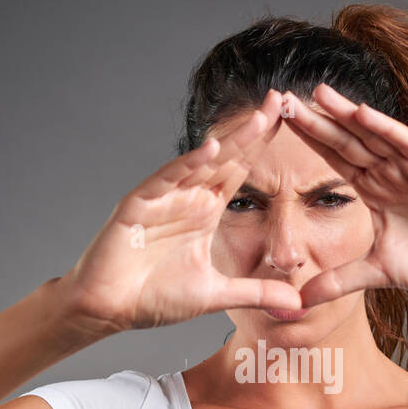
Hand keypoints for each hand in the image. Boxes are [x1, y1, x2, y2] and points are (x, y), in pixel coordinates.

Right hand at [59, 89, 300, 332]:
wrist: (110, 309)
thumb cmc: (154, 297)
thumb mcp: (216, 295)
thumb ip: (256, 293)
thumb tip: (297, 303)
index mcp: (206, 211)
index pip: (241, 171)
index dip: (263, 147)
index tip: (289, 121)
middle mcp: (188, 197)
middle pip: (227, 157)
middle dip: (253, 130)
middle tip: (279, 98)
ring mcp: (163, 198)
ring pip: (201, 163)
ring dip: (229, 141)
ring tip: (258, 118)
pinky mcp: (139, 205)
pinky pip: (167, 179)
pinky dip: (187, 164)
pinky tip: (211, 148)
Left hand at [280, 84, 407, 306]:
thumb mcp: (376, 273)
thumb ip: (339, 282)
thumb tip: (299, 301)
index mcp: (375, 188)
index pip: (335, 158)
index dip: (309, 140)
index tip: (277, 123)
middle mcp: (391, 171)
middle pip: (347, 141)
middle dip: (317, 120)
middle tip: (283, 98)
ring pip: (373, 136)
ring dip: (346, 115)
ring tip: (317, 94)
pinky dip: (385, 129)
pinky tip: (361, 113)